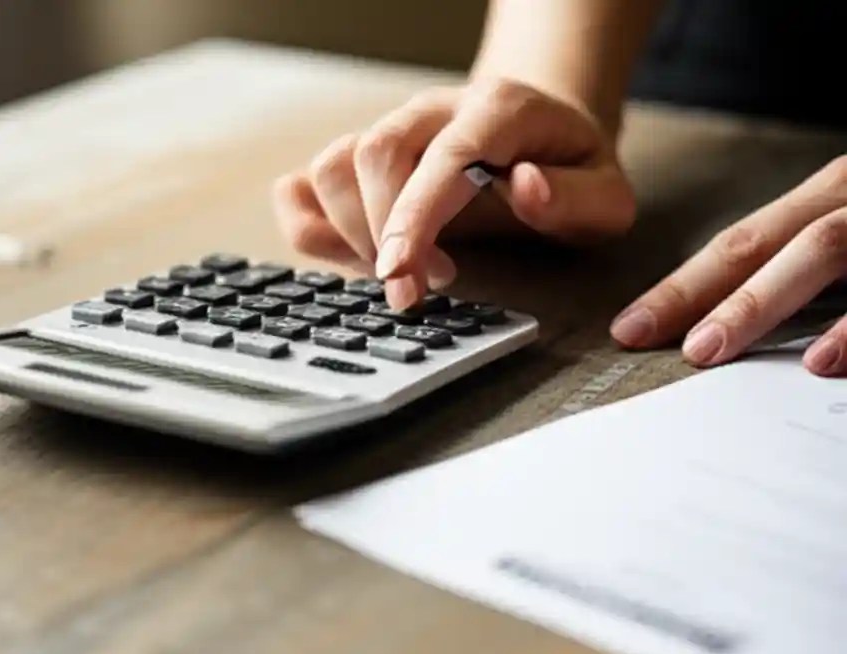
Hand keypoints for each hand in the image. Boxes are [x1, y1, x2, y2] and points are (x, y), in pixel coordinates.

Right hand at [272, 78, 636, 308]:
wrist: (540, 136)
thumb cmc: (569, 171)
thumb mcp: (606, 194)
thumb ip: (573, 198)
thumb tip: (524, 188)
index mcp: (495, 110)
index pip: (442, 154)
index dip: (414, 215)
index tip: (402, 275)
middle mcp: (431, 112)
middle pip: (372, 152)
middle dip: (382, 233)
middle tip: (420, 288)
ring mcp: (388, 131)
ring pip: (331, 166)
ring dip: (349, 232)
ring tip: (396, 270)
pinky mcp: (357, 160)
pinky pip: (302, 186)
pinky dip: (309, 225)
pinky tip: (348, 257)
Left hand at [611, 157, 846, 376]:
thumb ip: (809, 269)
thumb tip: (733, 327)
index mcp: (830, 196)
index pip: (740, 244)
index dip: (680, 287)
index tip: (628, 327)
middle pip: (760, 242)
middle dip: (694, 292)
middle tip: (641, 335)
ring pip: (820, 248)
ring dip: (755, 303)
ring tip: (706, 349)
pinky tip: (820, 362)